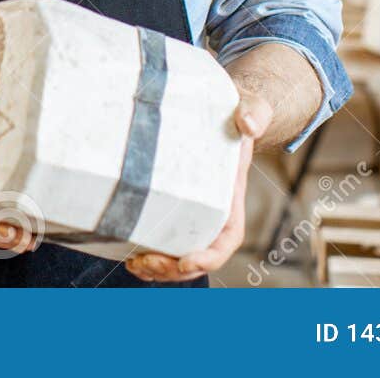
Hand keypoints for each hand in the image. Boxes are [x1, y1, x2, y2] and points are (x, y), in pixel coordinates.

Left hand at [125, 95, 272, 282]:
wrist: (218, 111)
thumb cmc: (236, 114)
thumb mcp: (249, 109)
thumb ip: (253, 114)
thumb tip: (247, 123)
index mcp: (231, 199)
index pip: (227, 239)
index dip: (209, 257)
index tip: (186, 262)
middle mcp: (212, 212)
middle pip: (198, 255)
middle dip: (173, 269)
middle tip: (145, 263)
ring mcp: (189, 211)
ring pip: (178, 254)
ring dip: (158, 268)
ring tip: (134, 264)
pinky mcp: (168, 203)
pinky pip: (161, 237)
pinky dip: (146, 250)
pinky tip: (125, 250)